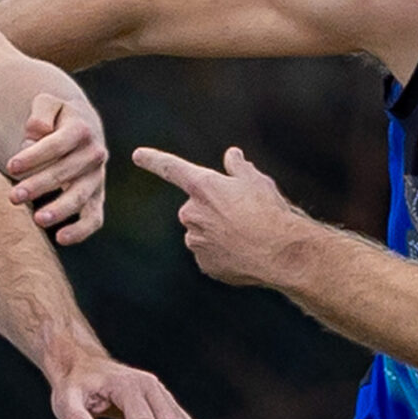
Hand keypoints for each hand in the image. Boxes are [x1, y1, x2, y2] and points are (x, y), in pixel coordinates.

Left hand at [4, 92, 107, 241]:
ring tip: (37, 219)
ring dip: (60, 210)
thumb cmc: (53, 117)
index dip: (34, 156)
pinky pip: (94, 217)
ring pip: (81, 197)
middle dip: (39, 185)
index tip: (10, 166)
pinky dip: (82, 230)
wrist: (76, 126)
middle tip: (13, 197)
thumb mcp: (46, 104)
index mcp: (82, 128)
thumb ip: (41, 112)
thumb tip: (36, 129)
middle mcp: (94, 153)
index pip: (57, 145)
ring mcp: (96, 177)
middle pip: (65, 172)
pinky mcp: (95, 197)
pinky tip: (61, 238)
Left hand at [130, 144, 309, 289]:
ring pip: (203, 232)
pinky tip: (244, 252)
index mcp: (201, 187)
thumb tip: (231, 155)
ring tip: (247, 235)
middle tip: (242, 214)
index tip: (137, 155)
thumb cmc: (269, 212)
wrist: (280, 253)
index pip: (171, 168)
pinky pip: (210, 254)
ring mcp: (195, 240)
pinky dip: (223, 252)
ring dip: (219, 232)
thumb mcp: (257, 181)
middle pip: (196, 207)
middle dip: (213, 209)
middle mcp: (191, 213)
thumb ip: (239, 167)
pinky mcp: (204, 263)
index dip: (153, 160)